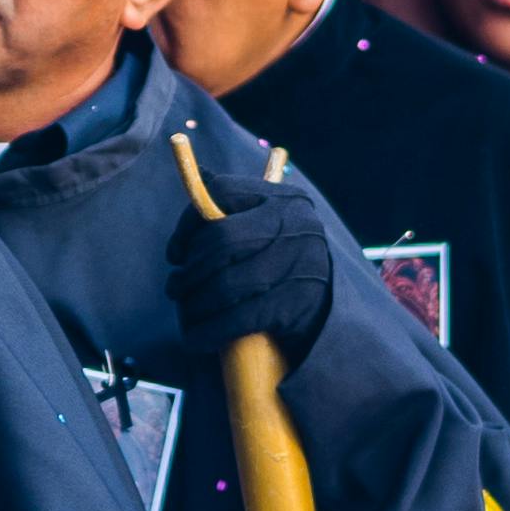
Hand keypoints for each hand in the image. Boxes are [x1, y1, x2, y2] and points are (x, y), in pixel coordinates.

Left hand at [167, 180, 334, 371]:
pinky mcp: (298, 306)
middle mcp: (297, 225)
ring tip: (185, 313)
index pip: (222, 193)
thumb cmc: (288, 267)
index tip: (174, 253)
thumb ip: (237, 207)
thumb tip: (198, 172)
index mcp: (285, 200)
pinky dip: (208, 331)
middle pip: (221, 242)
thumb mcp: (273, 228)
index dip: (188, 223)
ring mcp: (301, 265)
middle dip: (189, 270)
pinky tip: (196, 338)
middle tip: (174, 288)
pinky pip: (238, 318)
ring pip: (225, 284)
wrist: (334, 314)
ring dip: (194, 304)